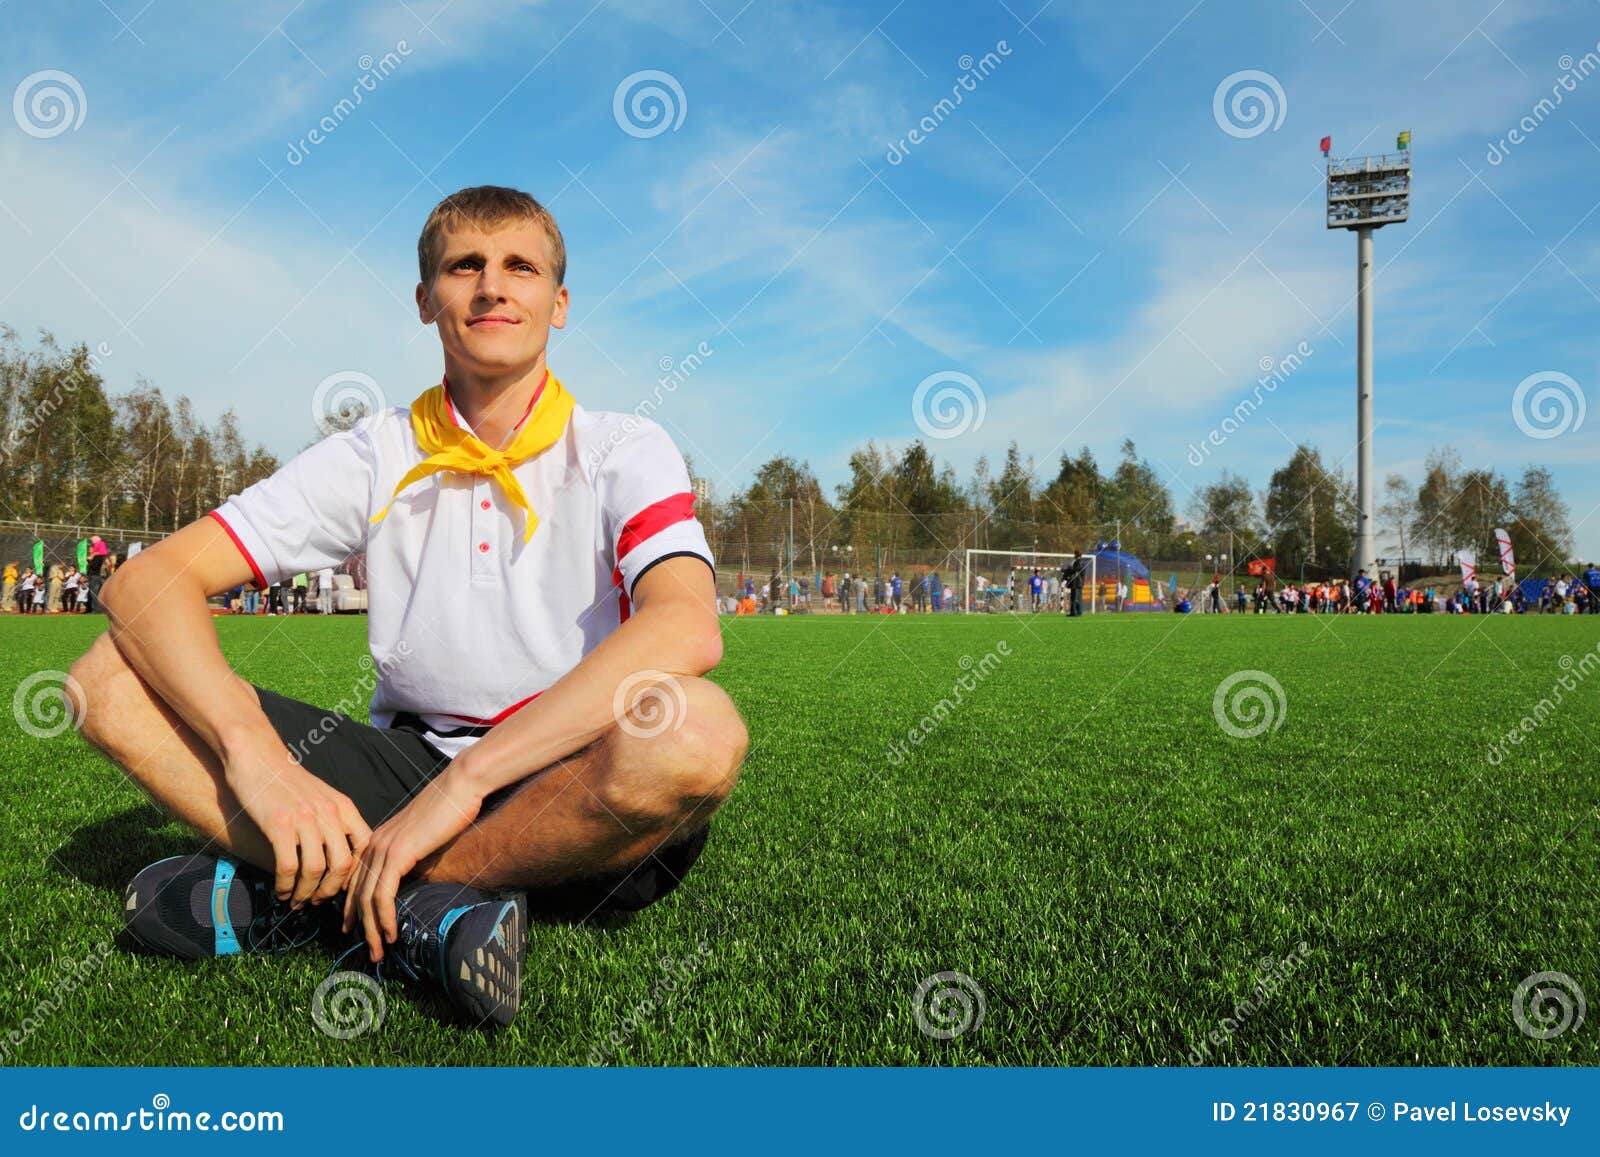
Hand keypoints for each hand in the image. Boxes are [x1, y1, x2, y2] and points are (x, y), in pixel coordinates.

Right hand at [223, 740, 371, 906]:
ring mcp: (305, 819)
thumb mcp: (322, 797)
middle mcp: (329, 813)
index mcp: (344, 807)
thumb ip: (333, 822)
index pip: (365, 846)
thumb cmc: (287, 781)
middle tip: (318, 902)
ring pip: (316, 870)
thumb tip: (339, 858)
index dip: (357, 872)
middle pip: (343, 864)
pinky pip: (289, 866)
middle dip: (331, 891)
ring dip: (306, 892)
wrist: (258, 757)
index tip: (344, 887)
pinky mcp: (279, 824)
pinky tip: (281, 890)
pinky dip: (286, 885)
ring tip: (297, 902)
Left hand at [342, 769, 482, 961]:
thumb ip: (413, 857)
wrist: (461, 786)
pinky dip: (384, 918)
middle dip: (359, 925)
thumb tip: (415, 880)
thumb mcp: (425, 837)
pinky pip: (383, 895)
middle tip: (367, 950)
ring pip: (367, 899)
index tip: (352, 929)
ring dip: (371, 930)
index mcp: (378, 838)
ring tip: (378, 952)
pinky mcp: (398, 854)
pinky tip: (391, 934)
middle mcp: (374, 843)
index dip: (351, 906)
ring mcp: (383, 848)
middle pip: (357, 893)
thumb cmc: (451, 808)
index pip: (356, 879)